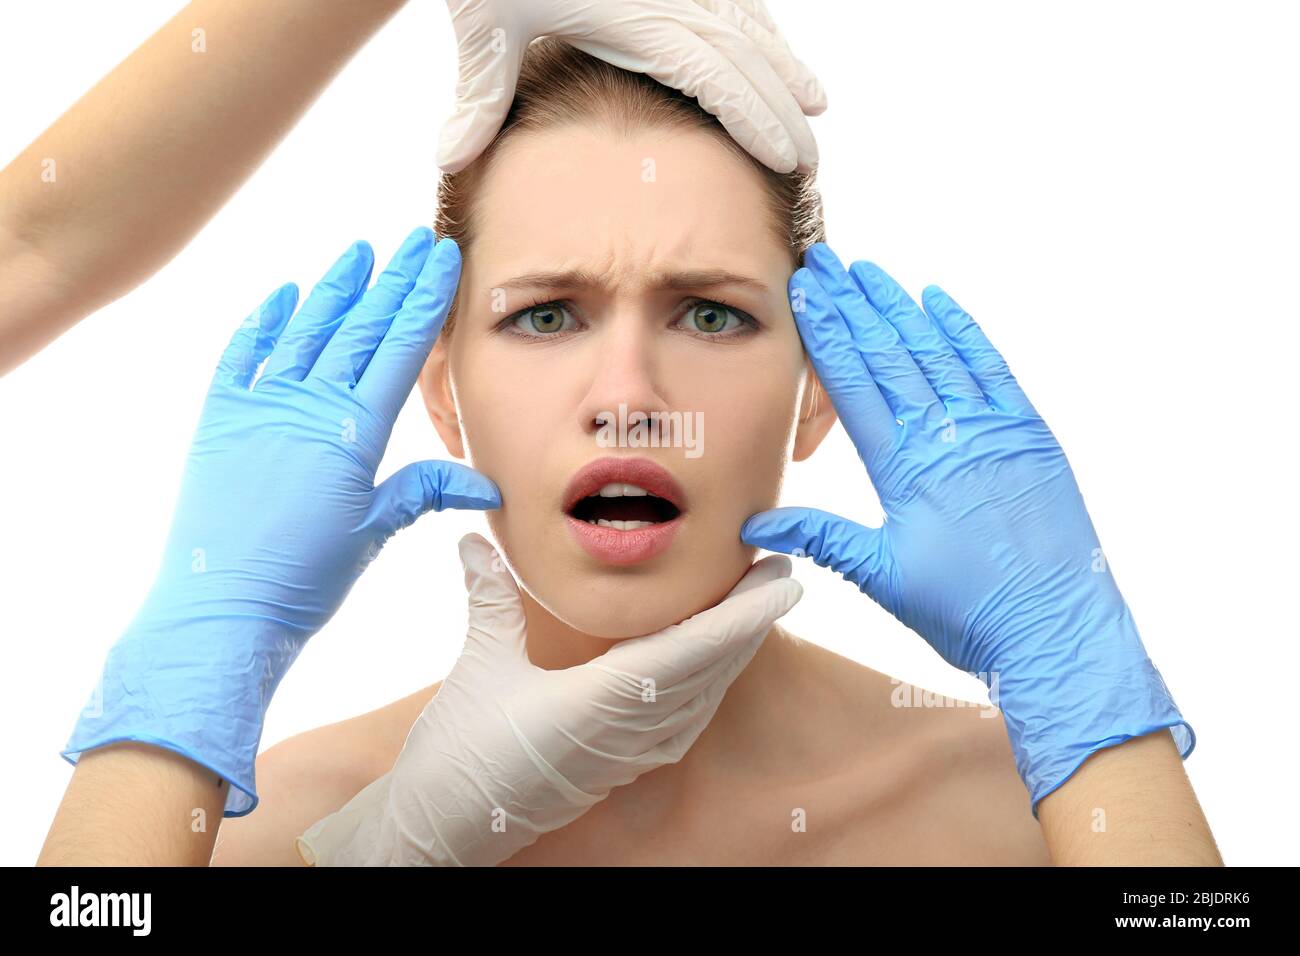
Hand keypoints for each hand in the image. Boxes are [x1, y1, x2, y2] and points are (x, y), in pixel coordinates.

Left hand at [61, 228, 500, 816]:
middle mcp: (308, 406)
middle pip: (358, 328)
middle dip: (390, 281)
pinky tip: (281, 296)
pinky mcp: (219, 421)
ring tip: (356, 252)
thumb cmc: (305, 579)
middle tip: (410, 241)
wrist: (221, 609)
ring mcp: (260, 408)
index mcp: (353, 432)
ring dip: (333, 290)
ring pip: (304, 331)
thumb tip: (487, 486)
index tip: (440, 259)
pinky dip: (261, 324)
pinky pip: (241, 357)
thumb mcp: (374, 532)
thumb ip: (425, 492)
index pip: (399, 348)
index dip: (423, 300)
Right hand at [294, 533, 802, 865]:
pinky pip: (688, 719)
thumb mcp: (478, 666)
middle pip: (711, 669)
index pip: (691, 651)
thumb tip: (476, 539)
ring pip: (705, 695)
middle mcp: (629, 731)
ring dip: (736, 650)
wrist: (448, 829)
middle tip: (780, 571)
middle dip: (752, 620)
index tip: (781, 583)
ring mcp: (631, 753)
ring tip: (757, 604)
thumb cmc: (460, 754)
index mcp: (600, 702)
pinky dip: (712, 683)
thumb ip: (490, 598)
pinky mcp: (623, 764)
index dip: (741, 616)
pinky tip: (716, 663)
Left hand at [437, 0, 824, 173]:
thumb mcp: (483, 28)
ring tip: (815, 102)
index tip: (790, 154)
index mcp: (637, 15)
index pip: (716, 75)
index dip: (758, 117)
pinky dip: (758, 24)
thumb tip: (447, 157)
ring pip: (747, 20)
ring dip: (784, 62)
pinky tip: (771, 45)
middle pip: (745, 54)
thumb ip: (479, 97)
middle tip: (812, 154)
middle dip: (783, 106)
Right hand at [741, 242, 1193, 815]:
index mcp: (905, 467)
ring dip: (900, 308)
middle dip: (853, 305)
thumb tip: (753, 526)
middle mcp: (946, 436)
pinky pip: (991, 369)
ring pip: (936, 352)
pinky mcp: (1029, 435)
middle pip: (890, 354)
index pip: (854, 383)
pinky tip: (940, 302)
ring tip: (871, 271)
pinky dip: (964, 332)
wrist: (1056, 631)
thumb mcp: (882, 576)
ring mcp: (991, 430)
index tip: (805, 293)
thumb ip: (820, 537)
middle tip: (826, 262)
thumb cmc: (967, 611)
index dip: (826, 334)